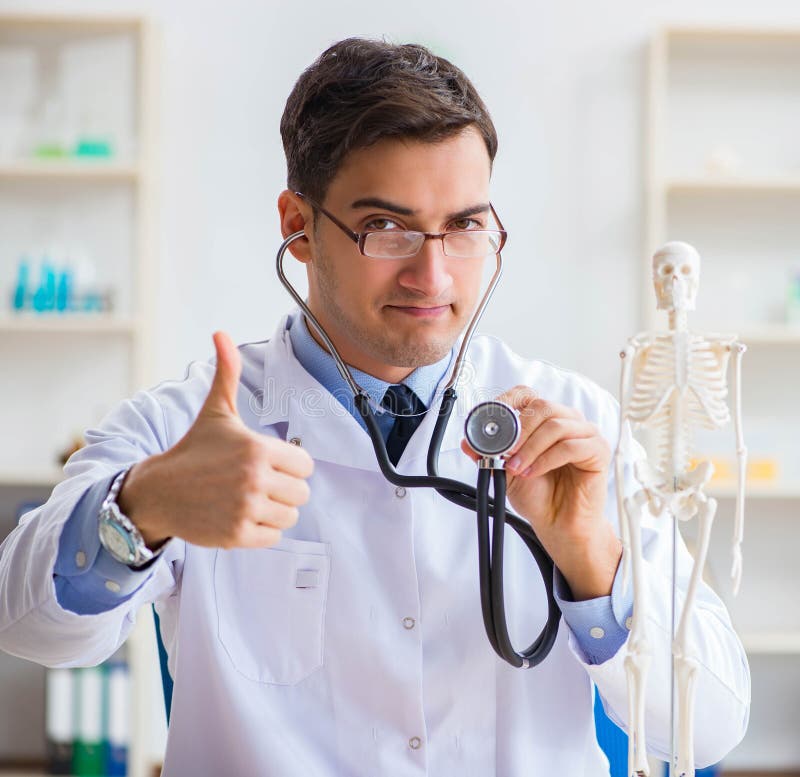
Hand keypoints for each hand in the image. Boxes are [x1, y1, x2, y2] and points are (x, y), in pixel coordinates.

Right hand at [118, 331, 313, 549]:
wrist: (158, 491)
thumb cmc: (193, 450)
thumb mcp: (215, 412)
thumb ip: (227, 374)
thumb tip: (220, 333)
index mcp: (257, 449)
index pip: (306, 466)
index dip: (290, 465)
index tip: (267, 463)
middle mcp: (254, 479)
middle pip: (302, 493)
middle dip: (284, 489)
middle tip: (257, 483)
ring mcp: (246, 509)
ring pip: (290, 516)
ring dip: (274, 511)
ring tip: (249, 500)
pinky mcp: (237, 535)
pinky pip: (274, 537)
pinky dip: (262, 530)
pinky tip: (241, 516)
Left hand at [461, 386, 619, 599]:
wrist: (557, 524)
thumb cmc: (537, 495)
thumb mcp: (504, 472)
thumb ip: (488, 455)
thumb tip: (467, 441)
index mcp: (545, 419)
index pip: (527, 395)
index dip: (508, 401)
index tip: (491, 418)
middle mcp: (567, 420)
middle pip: (542, 407)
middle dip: (519, 430)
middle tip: (506, 453)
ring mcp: (585, 434)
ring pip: (556, 426)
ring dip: (531, 448)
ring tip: (517, 468)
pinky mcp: (598, 451)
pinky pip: (571, 446)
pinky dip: (547, 459)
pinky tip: (533, 472)